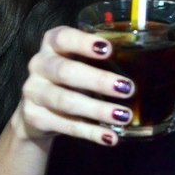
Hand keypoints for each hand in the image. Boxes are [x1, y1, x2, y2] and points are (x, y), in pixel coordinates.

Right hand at [13, 25, 134, 146]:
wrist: (35, 110)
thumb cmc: (67, 77)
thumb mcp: (76, 60)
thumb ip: (97, 58)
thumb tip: (141, 62)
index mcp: (51, 44)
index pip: (63, 37)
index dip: (84, 42)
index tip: (108, 49)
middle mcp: (38, 64)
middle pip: (65, 71)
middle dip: (98, 80)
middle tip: (127, 88)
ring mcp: (33, 92)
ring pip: (65, 101)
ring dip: (97, 109)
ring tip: (123, 115)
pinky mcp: (34, 118)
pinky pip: (65, 126)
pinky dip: (90, 132)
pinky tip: (110, 137)